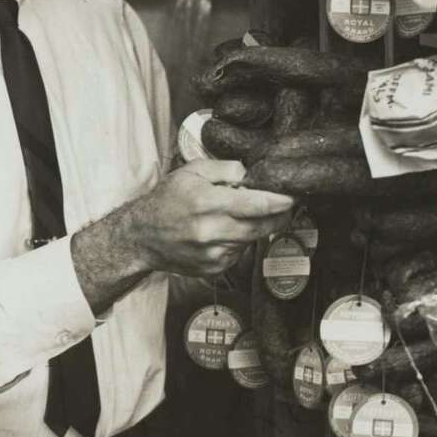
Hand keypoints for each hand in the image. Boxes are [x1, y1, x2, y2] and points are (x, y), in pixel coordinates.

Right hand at [126, 160, 292, 277]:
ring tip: (241, 214)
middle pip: (261, 225)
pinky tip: (225, 231)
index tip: (294, 195)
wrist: (141, 237)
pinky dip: (240, 240)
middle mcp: (211, 231)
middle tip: (285, 204)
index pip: (256, 204)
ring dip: (256, 227)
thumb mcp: (191, 171)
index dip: (280, 201)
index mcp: (206, 202)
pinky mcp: (214, 268)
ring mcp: (213, 253)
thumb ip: (225, 168)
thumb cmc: (167, 200)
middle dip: (279, 215)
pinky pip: (240, 252)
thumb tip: (251, 173)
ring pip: (252, 239)